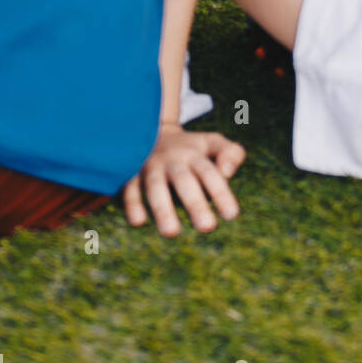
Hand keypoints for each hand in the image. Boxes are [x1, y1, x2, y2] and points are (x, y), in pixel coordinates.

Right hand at [122, 126, 245, 235]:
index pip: (210, 173)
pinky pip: (129, 187)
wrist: (152, 129)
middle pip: (184, 181)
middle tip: (208, 227)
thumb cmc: (191, 146)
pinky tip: (138, 221)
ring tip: (172, 233)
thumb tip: (227, 173)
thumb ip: (232, 153)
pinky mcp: (130, 173)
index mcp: (195, 154)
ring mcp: (151, 166)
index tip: (231, 215)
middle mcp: (172, 160)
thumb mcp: (214, 142)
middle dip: (195, 204)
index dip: (221, 193)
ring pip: (155, 186)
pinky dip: (132, 203)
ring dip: (163, 209)